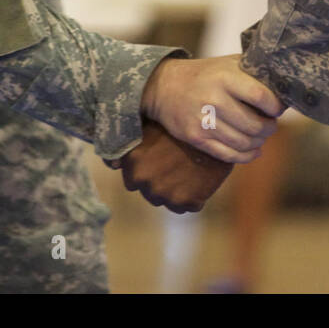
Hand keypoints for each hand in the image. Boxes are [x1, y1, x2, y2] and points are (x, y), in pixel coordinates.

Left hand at [107, 120, 231, 213]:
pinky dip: (193, 196)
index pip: (131, 179)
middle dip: (159, 181)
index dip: (144, 170)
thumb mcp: (150, 125)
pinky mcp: (187, 201)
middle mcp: (143, 180)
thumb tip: (112, 164)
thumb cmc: (181, 122)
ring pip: (167, 200)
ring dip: (176, 190)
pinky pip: (187, 206)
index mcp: (132, 162)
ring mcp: (165, 193)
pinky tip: (199, 178)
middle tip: (176, 164)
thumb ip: (127, 143)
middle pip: (149, 192)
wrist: (216, 127)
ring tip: (189, 170)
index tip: (157, 161)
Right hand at [140, 53, 283, 162]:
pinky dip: (246, 156)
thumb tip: (284, 87)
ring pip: (244, 143)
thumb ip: (252, 72)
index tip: (278, 108)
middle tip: (271, 125)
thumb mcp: (227, 63)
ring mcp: (204, 121)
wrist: (164, 86)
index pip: (260, 97)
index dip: (275, 107)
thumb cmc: (204, 74)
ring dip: (259, 143)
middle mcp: (214, 99)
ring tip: (261, 136)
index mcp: (224, 77)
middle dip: (269, 128)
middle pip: (255, 126)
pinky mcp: (197, 138)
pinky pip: (229, 155)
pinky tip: (253, 150)